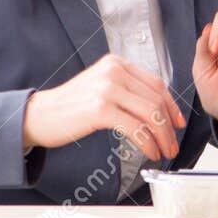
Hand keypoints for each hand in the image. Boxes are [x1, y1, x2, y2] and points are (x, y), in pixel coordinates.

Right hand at [22, 54, 185, 158]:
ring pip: (150, 114)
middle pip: (156, 101)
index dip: (172, 106)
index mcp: (117, 64)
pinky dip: (148, 143)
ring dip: (162, 137)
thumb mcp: (102, 88)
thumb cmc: (71, 106)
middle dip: (169, 127)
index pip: (156, 84)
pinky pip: (135, 128)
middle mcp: (114, 71)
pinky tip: (150, 152)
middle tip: (172, 145)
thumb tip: (159, 109)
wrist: (38, 115)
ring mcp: (107, 89)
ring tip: (165, 152)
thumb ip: (127, 91)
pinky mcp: (100, 109)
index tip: (178, 123)